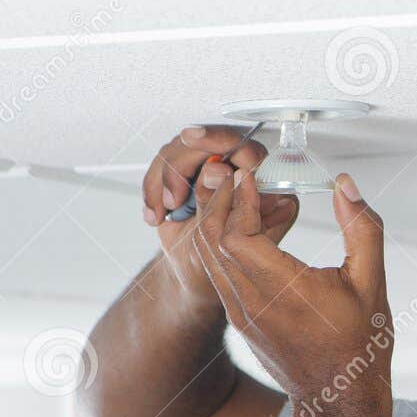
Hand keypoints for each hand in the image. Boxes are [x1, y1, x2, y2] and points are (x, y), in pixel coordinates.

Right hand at [140, 126, 299, 304]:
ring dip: (163, 184)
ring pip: (177, 150)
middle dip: (181, 169)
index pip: (245, 147)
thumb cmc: (229, 268)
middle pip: (204, 142)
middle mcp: (239, 169)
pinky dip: (152, 191)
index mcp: (264, 185)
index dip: (219, 139)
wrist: (198, 278)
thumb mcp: (234, 245)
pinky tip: (157, 215)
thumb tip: (225, 172)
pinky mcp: (186, 170)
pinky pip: (160, 165)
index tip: (192, 139)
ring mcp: (211, 167)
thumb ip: (232, 208)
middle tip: (175, 201)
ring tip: (166, 214)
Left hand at [193, 167, 391, 403]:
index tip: (253, 177)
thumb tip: (346, 187)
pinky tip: (242, 231)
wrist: (339, 399)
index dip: (240, 199)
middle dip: (221, 202)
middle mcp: (254, 304)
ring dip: (217, 221)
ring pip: (208, 256)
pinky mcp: (239, 321)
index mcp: (285, 292)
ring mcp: (241, 315)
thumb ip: (362, 228)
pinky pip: (217, 273)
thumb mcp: (371, 283)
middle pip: (212, 240)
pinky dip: (221, 244)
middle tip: (239, 179)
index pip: (238, 234)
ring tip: (237, 199)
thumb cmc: (358, 347)